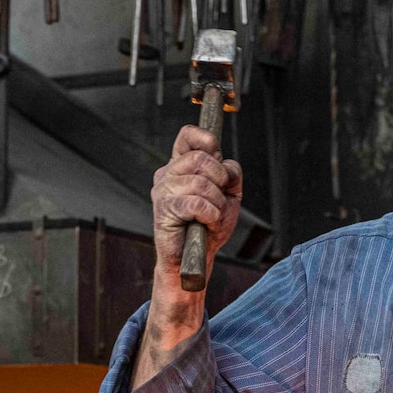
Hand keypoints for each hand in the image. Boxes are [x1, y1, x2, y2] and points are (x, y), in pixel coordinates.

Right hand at [151, 125, 242, 300]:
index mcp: (181, 165)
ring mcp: (163, 190)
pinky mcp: (164, 209)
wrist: (195, 257)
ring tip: (211, 216)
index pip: (187, 135)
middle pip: (200, 157)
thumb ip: (230, 173)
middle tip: (219, 199)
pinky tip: (205, 223)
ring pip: (201, 182)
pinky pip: (196, 203)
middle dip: (220, 178)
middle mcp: (168, 173)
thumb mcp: (229, 194)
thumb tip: (225, 163)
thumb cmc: (209, 226)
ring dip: (216, 202)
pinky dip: (210, 215)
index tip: (217, 154)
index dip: (205, 139)